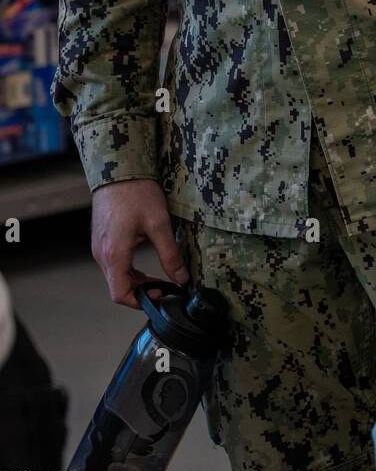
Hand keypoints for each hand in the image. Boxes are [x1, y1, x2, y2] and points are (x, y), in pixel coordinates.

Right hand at [90, 179, 189, 308]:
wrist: (118, 169)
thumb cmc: (136, 192)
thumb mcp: (159, 224)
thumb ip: (170, 255)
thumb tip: (181, 277)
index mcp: (114, 254)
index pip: (120, 294)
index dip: (141, 301)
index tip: (161, 296)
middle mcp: (102, 254)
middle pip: (118, 287)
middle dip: (142, 291)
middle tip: (166, 287)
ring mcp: (99, 246)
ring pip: (116, 276)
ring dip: (136, 281)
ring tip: (159, 277)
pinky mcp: (102, 239)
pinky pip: (113, 263)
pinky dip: (129, 269)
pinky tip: (145, 262)